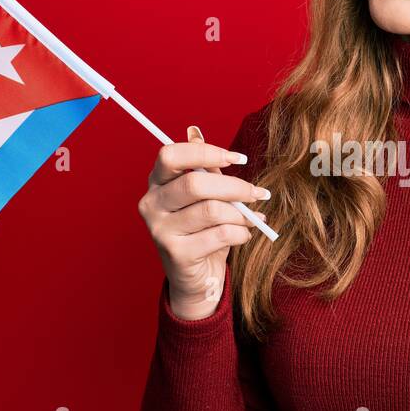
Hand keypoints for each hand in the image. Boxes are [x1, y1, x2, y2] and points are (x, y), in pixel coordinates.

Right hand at [138, 125, 269, 319]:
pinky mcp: (175, 253)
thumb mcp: (204, 197)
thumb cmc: (203, 231)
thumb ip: (203, 168)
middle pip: (195, 183)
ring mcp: (160, 230)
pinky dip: (241, 233)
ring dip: (241, 214)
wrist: (197, 279)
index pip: (171, 155)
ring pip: (211, 210)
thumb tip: (195, 131)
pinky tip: (244, 235)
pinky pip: (219, 234)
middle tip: (258, 193)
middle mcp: (151, 204)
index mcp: (156, 183)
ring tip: (254, 219)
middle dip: (235, 186)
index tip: (238, 159)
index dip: (206, 152)